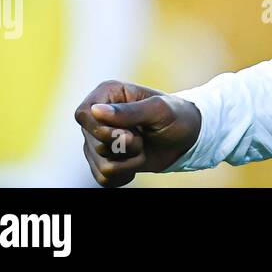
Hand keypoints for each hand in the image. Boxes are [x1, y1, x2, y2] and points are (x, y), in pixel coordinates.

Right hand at [75, 81, 201, 187]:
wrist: (187, 139)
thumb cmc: (177, 116)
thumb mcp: (159, 110)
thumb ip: (129, 112)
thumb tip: (95, 110)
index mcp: (108, 93)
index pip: (84, 114)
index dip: (102, 129)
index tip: (127, 131)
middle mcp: (97, 116)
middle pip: (93, 143)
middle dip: (125, 146)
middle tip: (143, 136)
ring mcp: (97, 139)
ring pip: (99, 163)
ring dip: (128, 161)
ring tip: (142, 146)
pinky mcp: (102, 160)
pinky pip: (102, 178)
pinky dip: (125, 174)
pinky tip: (137, 162)